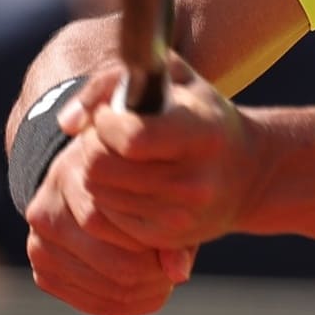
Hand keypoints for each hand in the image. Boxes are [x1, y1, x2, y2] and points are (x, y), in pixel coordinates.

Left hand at [23, 55, 261, 314]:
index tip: (113, 113)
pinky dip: (105, 194)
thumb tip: (67, 123)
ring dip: (95, 169)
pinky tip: (124, 179)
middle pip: (102, 167)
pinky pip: (106, 216)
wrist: (248, 173)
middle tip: (106, 134)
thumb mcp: (172, 75)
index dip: (106, 121)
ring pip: (97, 192)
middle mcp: (195, 182)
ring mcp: (181, 216)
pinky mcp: (166, 238)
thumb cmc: (200, 112)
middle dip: (92, 144)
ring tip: (116, 154)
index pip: (130, 137)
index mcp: (203, 134)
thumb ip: (112, 80)